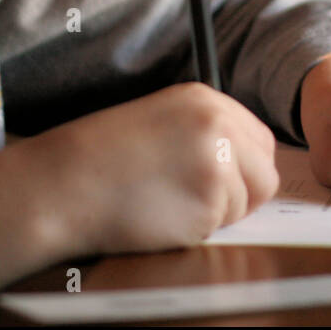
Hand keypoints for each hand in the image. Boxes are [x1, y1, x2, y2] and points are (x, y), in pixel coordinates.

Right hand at [30, 82, 279, 255]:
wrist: (65, 184)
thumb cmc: (102, 158)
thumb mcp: (161, 120)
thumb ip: (206, 133)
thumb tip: (246, 164)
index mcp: (206, 99)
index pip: (260, 140)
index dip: (244, 168)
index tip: (219, 180)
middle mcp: (220, 125)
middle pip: (265, 174)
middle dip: (242, 194)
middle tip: (196, 199)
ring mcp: (219, 164)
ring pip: (246, 204)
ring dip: (216, 213)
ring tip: (168, 202)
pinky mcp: (209, 203)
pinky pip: (221, 227)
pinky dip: (196, 230)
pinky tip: (161, 216)